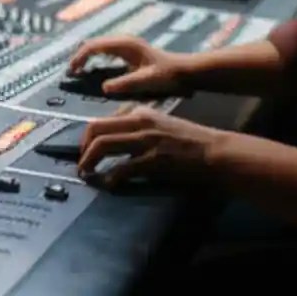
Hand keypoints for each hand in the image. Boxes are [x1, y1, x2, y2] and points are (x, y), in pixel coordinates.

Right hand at [68, 36, 191, 95]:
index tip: (73, 72)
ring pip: (98, 46)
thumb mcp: (146, 81)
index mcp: (125, 45)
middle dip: (79, 56)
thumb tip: (104, 88)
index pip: (94, 46)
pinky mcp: (128, 51)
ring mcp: (126, 45)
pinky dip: (95, 58)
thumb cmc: (167, 75)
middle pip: (93, 43)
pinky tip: (93, 70)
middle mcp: (124, 41)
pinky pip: (105, 51)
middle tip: (71, 73)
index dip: (80, 57)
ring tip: (78, 71)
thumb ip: (125, 84)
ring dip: (86, 56)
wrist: (184, 71)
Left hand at [77, 104, 224, 186]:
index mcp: (141, 113)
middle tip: (82, 162)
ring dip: (89, 160)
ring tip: (86, 172)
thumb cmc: (191, 139)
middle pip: (96, 128)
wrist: (214, 152)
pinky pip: (122, 168)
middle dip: (83, 147)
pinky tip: (109, 184)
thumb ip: (140, 128)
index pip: (104, 119)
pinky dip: (111, 177)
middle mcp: (139, 122)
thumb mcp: (162, 124)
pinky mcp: (153, 160)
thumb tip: (119, 137)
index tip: (87, 149)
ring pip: (103, 144)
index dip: (90, 136)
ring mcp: (145, 141)